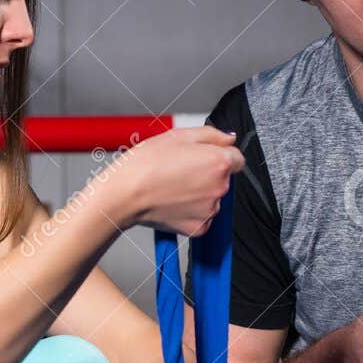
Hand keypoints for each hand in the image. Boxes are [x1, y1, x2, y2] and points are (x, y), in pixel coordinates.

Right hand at [99, 127, 243, 235]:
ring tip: (173, 186)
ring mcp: (210, 210)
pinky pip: (202, 217)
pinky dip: (191, 211)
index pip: (236, 158)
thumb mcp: (179, 135)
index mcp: (219, 162)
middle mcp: (220, 188)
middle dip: (207, 174)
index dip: (218, 155)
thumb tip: (229, 139)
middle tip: (180, 170)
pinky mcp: (199, 227)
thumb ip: (212, 135)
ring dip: (199, 193)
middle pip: (224, 179)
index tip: (202, 158)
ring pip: (212, 198)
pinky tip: (173, 201)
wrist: (125, 195)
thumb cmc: (145, 164)